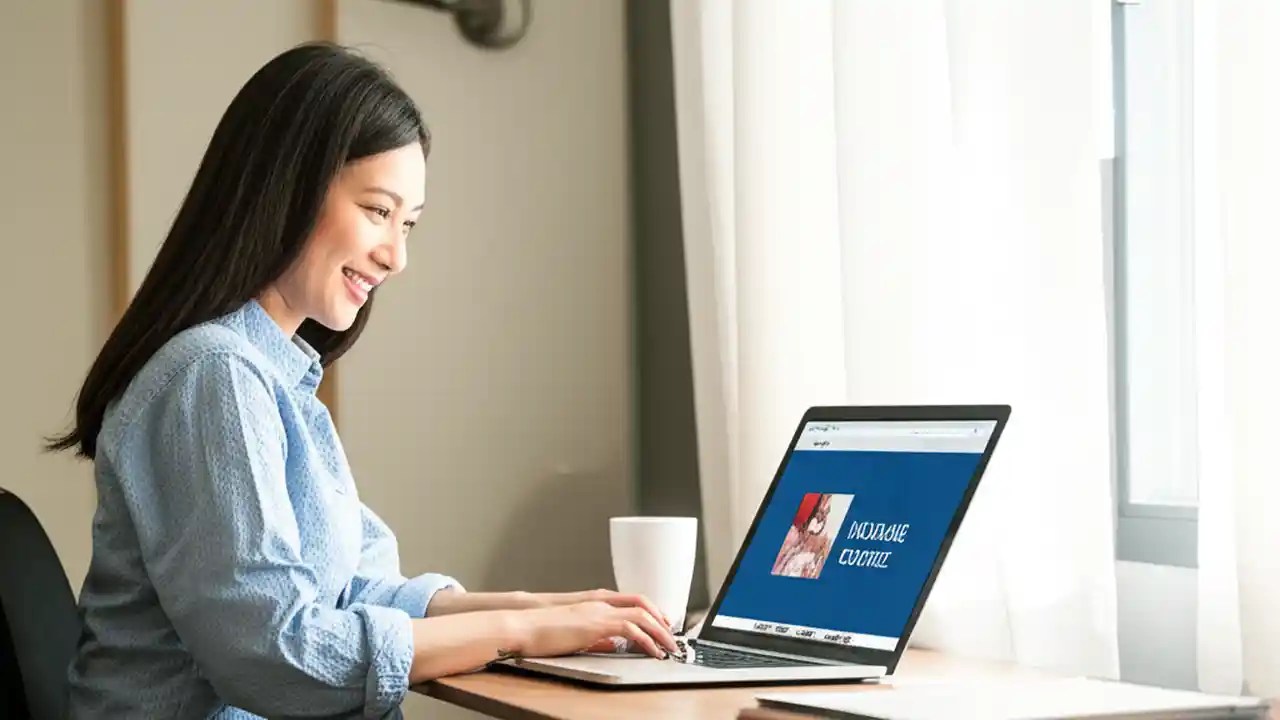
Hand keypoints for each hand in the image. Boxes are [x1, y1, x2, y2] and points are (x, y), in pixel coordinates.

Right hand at [513, 601, 680, 658]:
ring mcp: (599, 611)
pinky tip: (653, 651)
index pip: (632, 600)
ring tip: (669, 647)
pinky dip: (647, 640)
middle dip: (661, 620)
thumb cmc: (542, 630)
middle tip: (672, 636)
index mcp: (595, 602)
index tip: (662, 624)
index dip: (651, 610)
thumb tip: (611, 644)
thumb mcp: (575, 632)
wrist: (523, 626)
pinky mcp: (596, 624)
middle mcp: (600, 602)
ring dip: (660, 631)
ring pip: (642, 615)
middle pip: (642, 603)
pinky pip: (631, 629)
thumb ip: (595, 635)